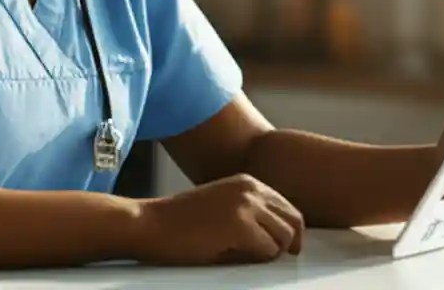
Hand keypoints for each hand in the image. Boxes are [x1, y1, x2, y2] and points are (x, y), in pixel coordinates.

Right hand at [130, 173, 304, 264]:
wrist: (149, 223)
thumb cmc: (179, 222)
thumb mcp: (221, 205)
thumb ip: (250, 213)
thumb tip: (282, 239)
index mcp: (248, 182)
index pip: (288, 208)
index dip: (289, 232)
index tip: (284, 248)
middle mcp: (251, 188)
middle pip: (294, 221)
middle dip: (288, 244)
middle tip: (274, 258)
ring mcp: (246, 205)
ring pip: (284, 238)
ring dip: (270, 253)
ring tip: (245, 256)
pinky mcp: (240, 225)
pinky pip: (267, 252)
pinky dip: (255, 261)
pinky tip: (231, 256)